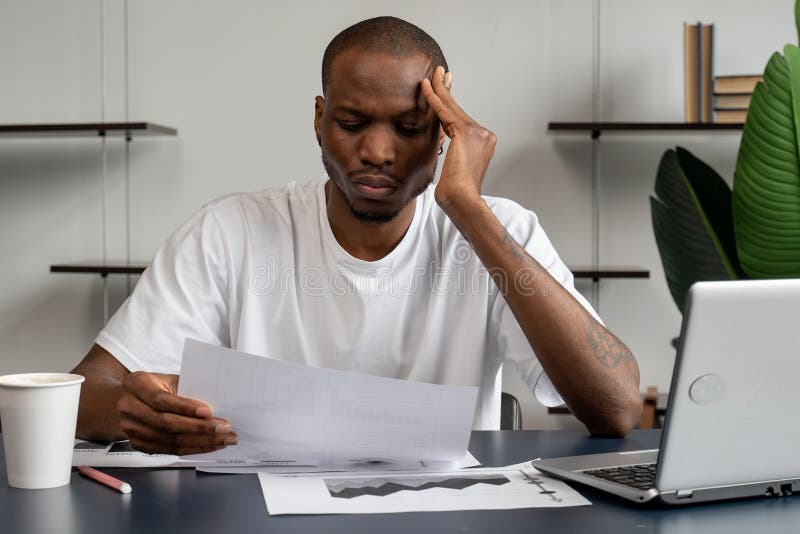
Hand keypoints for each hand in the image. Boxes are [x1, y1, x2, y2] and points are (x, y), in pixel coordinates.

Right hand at [116, 372, 237, 454]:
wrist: (129, 398)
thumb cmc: (156, 385)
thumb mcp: (168, 379)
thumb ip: (187, 388)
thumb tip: (217, 401)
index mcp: (137, 384)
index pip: (161, 399)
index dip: (185, 407)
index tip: (209, 412)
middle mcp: (129, 407)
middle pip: (166, 423)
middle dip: (198, 428)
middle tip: (224, 429)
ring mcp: (131, 428)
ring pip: (169, 440)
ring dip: (200, 442)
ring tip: (223, 440)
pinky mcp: (138, 444)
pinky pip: (168, 449)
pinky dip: (192, 448)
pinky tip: (209, 445)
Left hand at [421, 66, 496, 210]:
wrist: (462, 200)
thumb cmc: (456, 193)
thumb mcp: (454, 168)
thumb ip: (452, 153)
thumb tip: (441, 149)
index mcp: (484, 142)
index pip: (461, 118)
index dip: (450, 102)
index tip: (444, 88)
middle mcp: (484, 135)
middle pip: (458, 108)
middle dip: (446, 89)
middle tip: (439, 72)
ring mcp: (478, 133)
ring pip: (452, 107)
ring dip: (439, 88)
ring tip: (431, 74)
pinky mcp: (465, 133)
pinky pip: (445, 112)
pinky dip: (433, 99)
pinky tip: (424, 87)